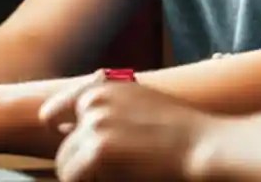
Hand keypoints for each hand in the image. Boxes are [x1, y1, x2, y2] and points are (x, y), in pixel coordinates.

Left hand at [41, 81, 209, 181]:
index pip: (54, 112)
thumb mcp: (140, 104)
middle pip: (62, 146)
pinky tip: (118, 180)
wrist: (206, 146)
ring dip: (86, 177)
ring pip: (66, 165)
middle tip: (109, 174)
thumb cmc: (182, 133)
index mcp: (101, 88)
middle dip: (80, 165)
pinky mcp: (98, 149)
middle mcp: (92, 101)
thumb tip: (64, 127)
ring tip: (117, 177)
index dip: (59, 134)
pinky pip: (74, 177)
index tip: (66, 148)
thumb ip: (106, 111)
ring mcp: (94, 124)